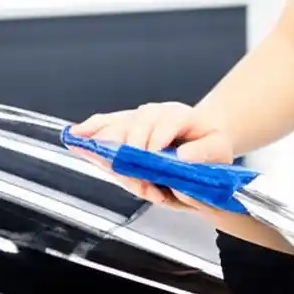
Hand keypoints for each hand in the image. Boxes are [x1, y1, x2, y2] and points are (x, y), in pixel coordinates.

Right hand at [67, 102, 234, 207]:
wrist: (201, 136)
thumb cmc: (208, 145)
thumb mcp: (218, 149)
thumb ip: (203, 153)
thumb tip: (181, 158)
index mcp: (181, 115)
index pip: (167, 122)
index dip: (157, 141)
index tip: (154, 160)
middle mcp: (155, 113)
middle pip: (136, 126)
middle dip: (133, 153)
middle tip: (138, 181)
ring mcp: (137, 118)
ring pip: (118, 128)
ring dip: (110, 148)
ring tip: (98, 159)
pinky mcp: (124, 125)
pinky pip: (104, 124)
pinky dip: (90, 130)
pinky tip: (76, 136)